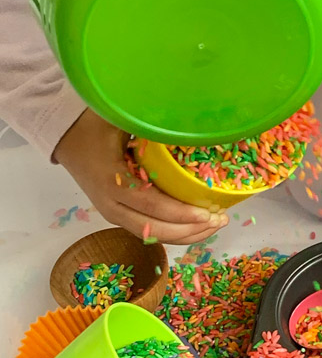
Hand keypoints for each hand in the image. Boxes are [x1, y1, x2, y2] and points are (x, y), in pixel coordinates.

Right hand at [55, 109, 227, 244]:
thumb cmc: (93, 126)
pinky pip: (149, 231)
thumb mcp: (120, 120)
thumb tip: (189, 121)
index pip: (152, 206)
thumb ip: (150, 123)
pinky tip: (197, 225)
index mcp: (111, 182)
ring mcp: (114, 213)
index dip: (182, 213)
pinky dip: (174, 232)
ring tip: (215, 225)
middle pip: (155, 230)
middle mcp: (111, 205)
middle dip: (191, 230)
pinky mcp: (120, 215)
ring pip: (153, 236)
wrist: (65, 138)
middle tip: (220, 220)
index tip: (209, 213)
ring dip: (186, 235)